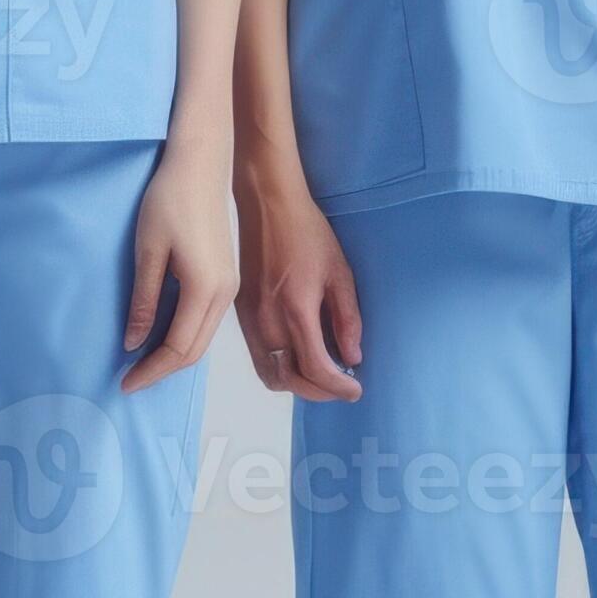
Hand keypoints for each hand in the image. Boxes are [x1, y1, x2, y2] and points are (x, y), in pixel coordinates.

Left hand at [122, 135, 233, 392]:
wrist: (200, 164)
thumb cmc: (169, 200)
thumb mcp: (148, 251)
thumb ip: (144, 301)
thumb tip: (134, 343)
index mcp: (205, 289)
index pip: (178, 348)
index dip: (151, 370)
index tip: (125, 384)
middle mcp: (224, 295)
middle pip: (195, 351)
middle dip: (162, 370)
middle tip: (129, 380)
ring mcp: (229, 287)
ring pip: (202, 338)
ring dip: (174, 355)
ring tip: (141, 363)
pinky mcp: (226, 278)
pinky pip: (205, 321)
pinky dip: (184, 336)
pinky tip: (160, 335)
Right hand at [236, 175, 362, 400]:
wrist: (267, 205)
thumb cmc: (308, 233)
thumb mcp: (339, 272)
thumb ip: (347, 319)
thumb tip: (351, 357)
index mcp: (296, 309)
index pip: (315, 369)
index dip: (338, 387)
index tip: (355, 390)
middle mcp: (268, 321)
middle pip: (290, 380)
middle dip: (319, 391)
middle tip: (341, 386)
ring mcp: (249, 320)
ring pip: (269, 375)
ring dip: (296, 384)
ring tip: (320, 374)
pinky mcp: (240, 315)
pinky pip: (258, 358)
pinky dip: (278, 369)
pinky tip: (297, 356)